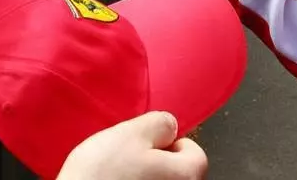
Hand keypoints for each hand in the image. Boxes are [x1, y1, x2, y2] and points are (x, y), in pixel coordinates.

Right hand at [57, 112, 207, 179]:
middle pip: (176, 171)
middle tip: (128, 156)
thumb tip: (169, 124)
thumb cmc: (102, 176)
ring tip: (116, 174)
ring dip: (141, 176)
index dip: (170, 141)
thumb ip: (159, 123)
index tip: (150, 141)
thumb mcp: (131, 133)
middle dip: (155, 160)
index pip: (195, 152)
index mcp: (187, 176)